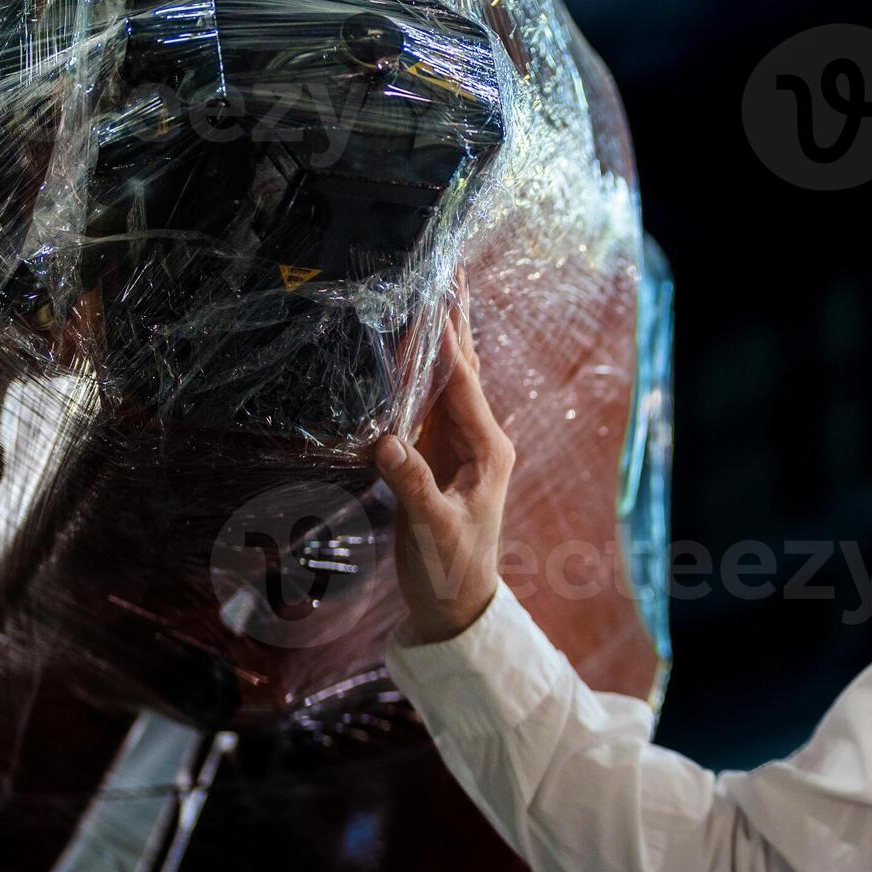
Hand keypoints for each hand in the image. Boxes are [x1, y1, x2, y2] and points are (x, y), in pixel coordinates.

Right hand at [372, 307, 513, 644]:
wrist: (456, 604)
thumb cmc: (450, 569)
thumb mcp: (432, 530)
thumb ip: (412, 486)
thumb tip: (385, 443)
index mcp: (487, 449)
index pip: (464, 382)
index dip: (447, 339)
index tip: (436, 296)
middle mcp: (478, 438)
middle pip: (463, 367)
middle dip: (453, 319)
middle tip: (446, 268)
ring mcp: (458, 445)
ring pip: (446, 379)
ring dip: (438, 336)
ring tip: (432, 289)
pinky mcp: (436, 455)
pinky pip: (426, 402)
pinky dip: (416, 370)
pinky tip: (407, 345)